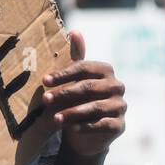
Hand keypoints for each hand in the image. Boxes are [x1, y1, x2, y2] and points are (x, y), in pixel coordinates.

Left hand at [42, 30, 126, 156]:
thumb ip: (76, 56)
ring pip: (95, 107)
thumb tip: (74, 31)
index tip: (44, 81)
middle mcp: (117, 86)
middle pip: (88, 87)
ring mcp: (120, 106)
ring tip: (54, 118)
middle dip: (64, 93)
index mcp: (106, 70)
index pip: (84, 68)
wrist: (86, 132)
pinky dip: (86, 126)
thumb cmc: (78, 99)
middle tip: (45, 99)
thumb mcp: (75, 79)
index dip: (63, 74)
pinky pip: (102, 125)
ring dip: (72, 113)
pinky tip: (72, 129)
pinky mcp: (120, 125)